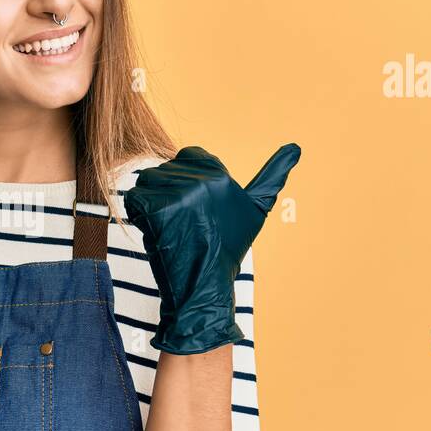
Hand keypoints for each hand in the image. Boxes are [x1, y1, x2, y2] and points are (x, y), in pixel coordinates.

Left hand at [123, 144, 300, 354]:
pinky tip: (155, 230)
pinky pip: (134, 198)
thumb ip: (272, 177)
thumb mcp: (255, 210)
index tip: (193, 204)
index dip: (186, 179)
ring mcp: (177, 195)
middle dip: (168, 192)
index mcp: (221, 176)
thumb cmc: (227, 247)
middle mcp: (201, 181)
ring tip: (168, 224)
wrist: (204, 284)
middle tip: (182, 221)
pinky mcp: (155, 210)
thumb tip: (296, 147)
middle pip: (166, 169)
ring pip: (147, 181)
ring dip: (151, 201)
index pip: (190, 155)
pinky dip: (139, 213)